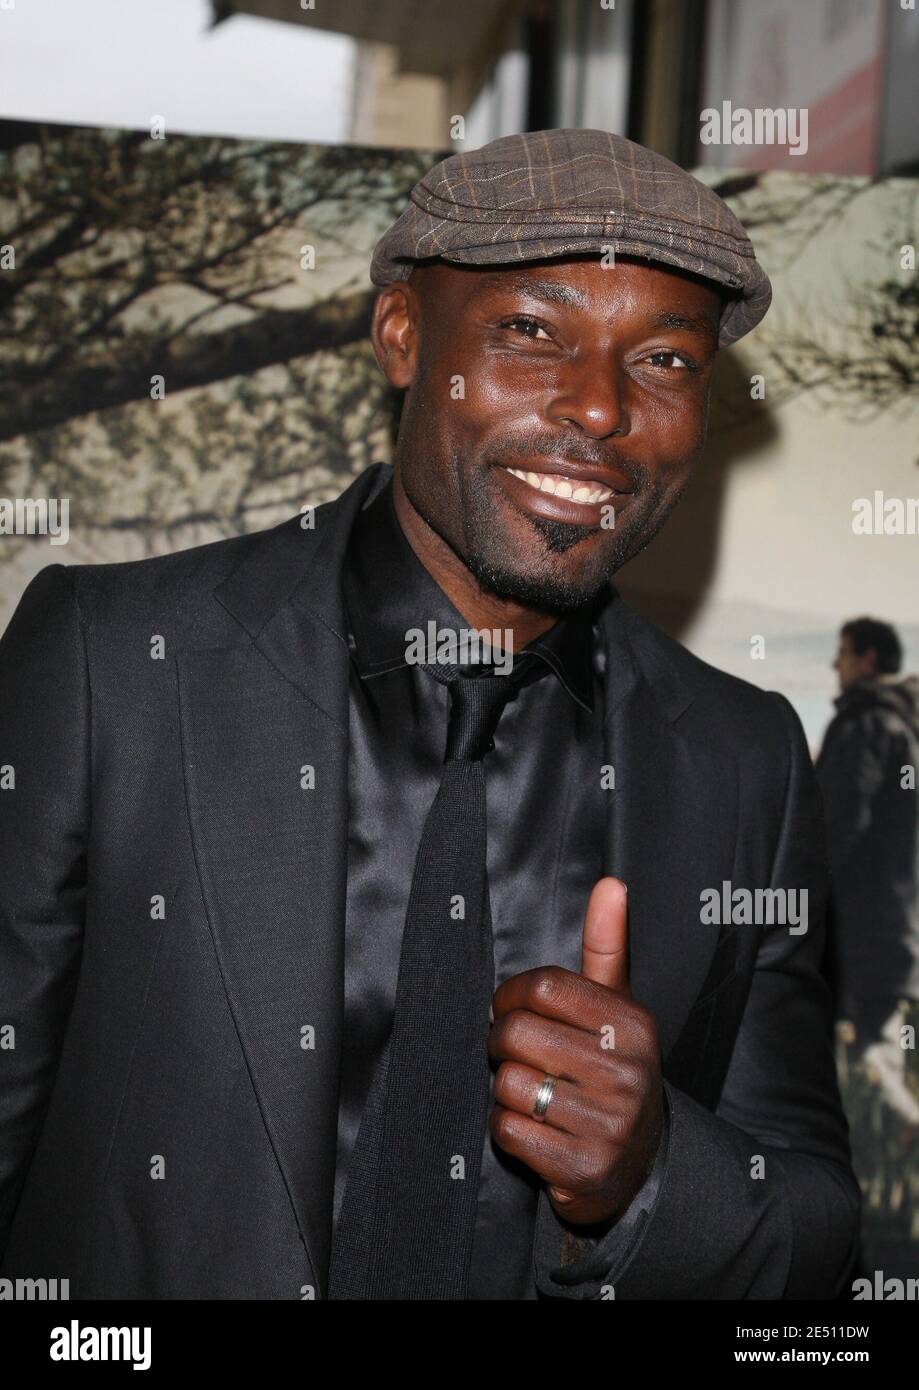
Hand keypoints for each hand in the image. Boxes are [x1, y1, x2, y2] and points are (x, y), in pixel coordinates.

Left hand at [487, 877, 663, 1225]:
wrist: (638, 1164)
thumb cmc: (612, 1068)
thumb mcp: (616, 1008)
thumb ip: (607, 946)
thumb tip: (611, 883)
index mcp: (632, 1024)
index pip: (543, 986)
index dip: (511, 997)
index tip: (512, 1009)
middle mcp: (626, 1072)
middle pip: (516, 1034)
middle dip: (502, 1045)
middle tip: (520, 1056)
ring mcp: (608, 1124)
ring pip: (507, 1084)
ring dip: (505, 1090)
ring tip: (534, 1093)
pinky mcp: (583, 1169)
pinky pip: (507, 1131)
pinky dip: (507, 1129)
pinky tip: (535, 1128)